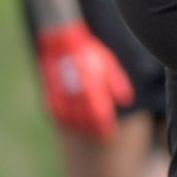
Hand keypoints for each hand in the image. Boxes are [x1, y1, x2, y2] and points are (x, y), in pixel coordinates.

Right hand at [36, 21, 134, 138]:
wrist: (63, 41)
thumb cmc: (89, 52)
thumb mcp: (109, 64)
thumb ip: (118, 84)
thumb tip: (126, 101)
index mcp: (93, 87)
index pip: (100, 115)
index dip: (105, 127)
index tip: (108, 134)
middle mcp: (77, 94)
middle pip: (85, 121)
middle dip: (93, 130)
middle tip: (98, 134)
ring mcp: (62, 95)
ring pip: (70, 120)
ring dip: (79, 128)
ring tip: (86, 130)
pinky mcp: (49, 94)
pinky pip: (55, 114)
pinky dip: (63, 121)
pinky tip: (69, 122)